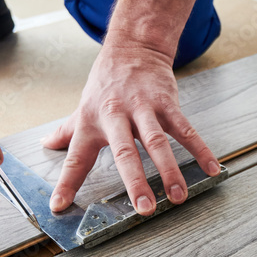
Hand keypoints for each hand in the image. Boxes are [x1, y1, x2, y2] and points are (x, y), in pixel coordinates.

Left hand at [44, 42, 219, 213]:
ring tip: (177, 196)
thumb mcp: (83, 106)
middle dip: (135, 181)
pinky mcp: (167, 103)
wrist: (133, 47)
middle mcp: (115, 117)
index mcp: (92, 123)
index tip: (59, 207)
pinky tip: (211, 168)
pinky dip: (200, 149)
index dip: (66, 183)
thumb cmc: (107, 83)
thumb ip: (66, 130)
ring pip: (157, 142)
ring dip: (169, 170)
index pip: (75, 157)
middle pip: (125, 153)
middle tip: (144, 209)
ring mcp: (143, 109)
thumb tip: (45, 144)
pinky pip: (185, 129)